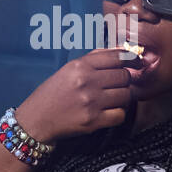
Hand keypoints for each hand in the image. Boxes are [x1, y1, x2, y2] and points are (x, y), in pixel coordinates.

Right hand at [15, 48, 132, 143]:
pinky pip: (120, 115)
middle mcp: (86, 81)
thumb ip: (95, 59)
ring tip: (113, 100)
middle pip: (124, 76)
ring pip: (126, 95)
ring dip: (123, 98)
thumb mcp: (69, 69)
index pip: (118, 56)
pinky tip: (109, 112)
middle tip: (118, 86)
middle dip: (125, 81)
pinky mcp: (93, 121)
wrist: (35, 120)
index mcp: (80, 65)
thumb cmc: (53, 93)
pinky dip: (118, 114)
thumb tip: (122, 51)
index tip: (135, 64)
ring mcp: (90, 102)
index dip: (131, 60)